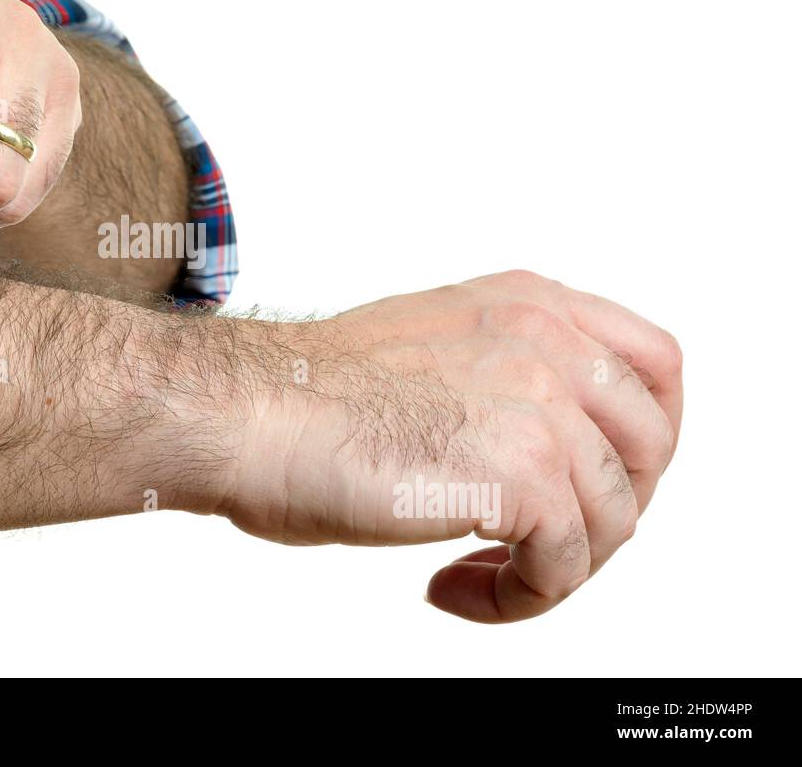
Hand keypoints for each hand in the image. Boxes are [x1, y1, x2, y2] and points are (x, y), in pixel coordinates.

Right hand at [227, 270, 682, 622]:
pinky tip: (450, 588)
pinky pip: (564, 565)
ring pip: (613, 518)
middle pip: (652, 445)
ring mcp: (540, 403)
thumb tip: (541, 440)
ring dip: (554, 566)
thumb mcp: (429, 344)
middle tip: (538, 540)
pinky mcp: (521, 473)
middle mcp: (546, 339)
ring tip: (475, 572)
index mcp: (527, 303)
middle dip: (608, 508)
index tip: (601, 479)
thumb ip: (500, 369)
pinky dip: (516, 597)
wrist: (247, 412)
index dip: (644, 435)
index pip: (654, 363)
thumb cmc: (305, 395)